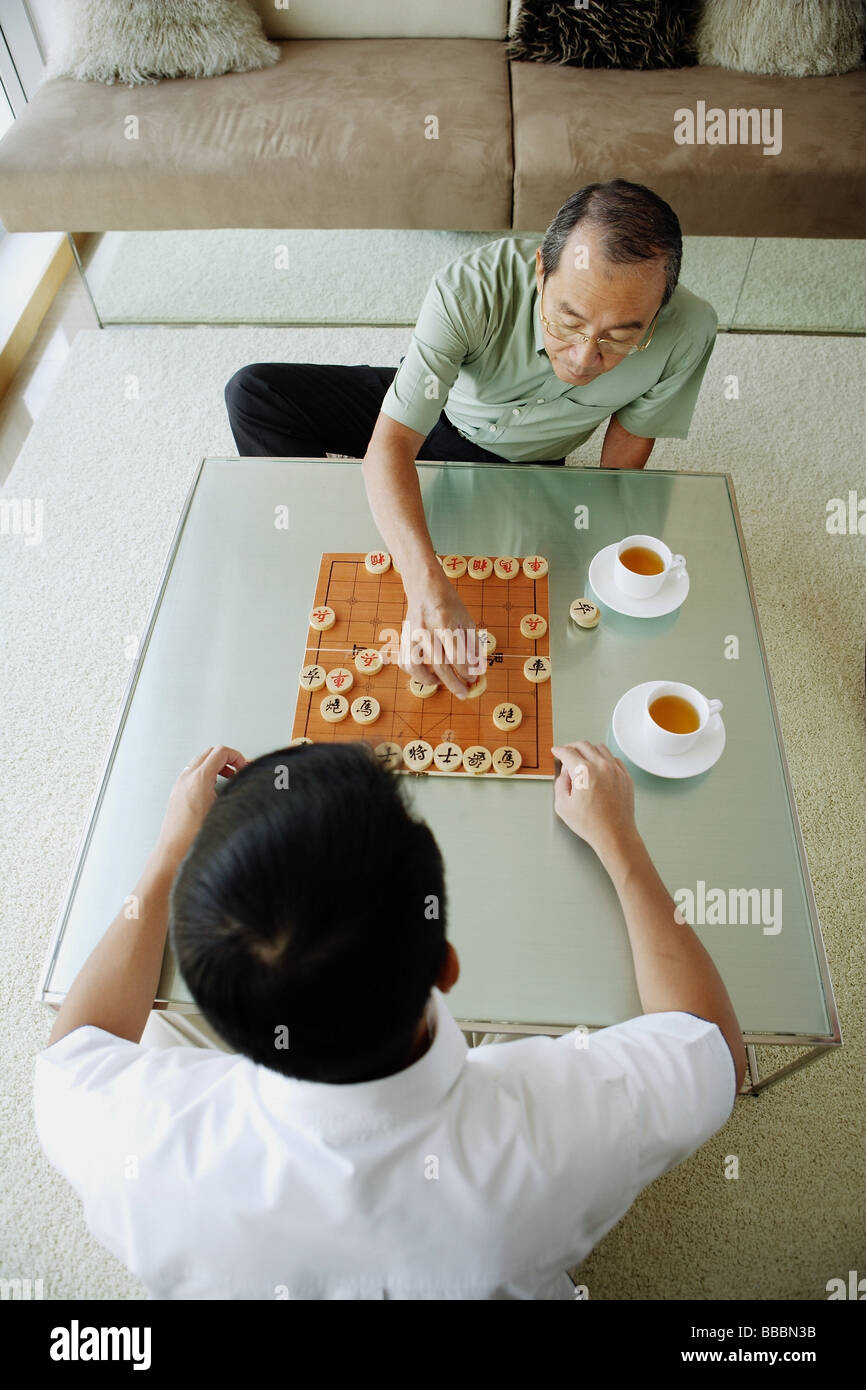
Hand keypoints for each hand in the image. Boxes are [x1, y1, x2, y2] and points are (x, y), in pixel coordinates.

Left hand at [154, 745, 247, 867]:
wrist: (173, 852)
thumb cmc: (195, 837)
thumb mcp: (223, 811)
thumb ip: (237, 793)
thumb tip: (250, 785)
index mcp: (199, 779)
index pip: (221, 751)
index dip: (237, 756)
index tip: (245, 768)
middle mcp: (187, 778)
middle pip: (210, 752)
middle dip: (227, 758)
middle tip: (239, 771)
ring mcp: (180, 784)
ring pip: (200, 760)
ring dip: (217, 765)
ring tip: (229, 778)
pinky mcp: (177, 792)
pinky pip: (193, 772)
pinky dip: (206, 773)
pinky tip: (215, 788)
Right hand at [397, 569, 484, 698]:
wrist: (425, 588)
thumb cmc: (447, 602)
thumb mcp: (465, 619)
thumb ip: (471, 644)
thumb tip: (476, 668)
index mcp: (444, 622)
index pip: (456, 655)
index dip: (466, 670)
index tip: (473, 678)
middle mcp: (425, 629)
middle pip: (439, 665)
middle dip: (453, 683)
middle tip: (463, 693)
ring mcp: (411, 635)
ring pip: (416, 667)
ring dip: (430, 680)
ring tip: (442, 683)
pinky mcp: (404, 638)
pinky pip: (405, 663)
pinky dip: (415, 673)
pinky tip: (427, 674)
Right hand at [551, 741, 636, 861]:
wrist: (614, 834)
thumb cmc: (590, 824)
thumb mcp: (563, 806)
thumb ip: (560, 784)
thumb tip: (565, 773)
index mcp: (584, 772)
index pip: (567, 752)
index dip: (559, 751)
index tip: (556, 751)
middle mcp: (602, 766)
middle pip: (584, 745)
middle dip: (572, 746)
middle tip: (567, 752)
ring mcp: (616, 770)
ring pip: (600, 748)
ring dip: (588, 750)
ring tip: (583, 758)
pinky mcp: (625, 776)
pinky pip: (614, 759)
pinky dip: (604, 758)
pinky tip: (599, 766)